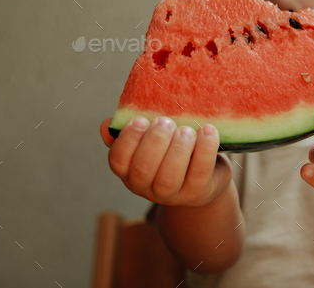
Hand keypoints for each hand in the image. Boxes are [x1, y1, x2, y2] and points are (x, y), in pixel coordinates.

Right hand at [100, 116, 231, 206]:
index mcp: (130, 172)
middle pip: (143, 170)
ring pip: (169, 177)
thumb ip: (129, 133)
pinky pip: (200, 172)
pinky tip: (207, 130)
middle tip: (165, 122)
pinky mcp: (199, 191)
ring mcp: (174, 194)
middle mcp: (148, 188)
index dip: (127, 140)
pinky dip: (204, 149)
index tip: (141, 120)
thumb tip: (106, 125)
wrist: (206, 175)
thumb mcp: (150, 142)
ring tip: (186, 130)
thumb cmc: (172, 151)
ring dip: (177, 148)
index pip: (118, 161)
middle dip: (154, 142)